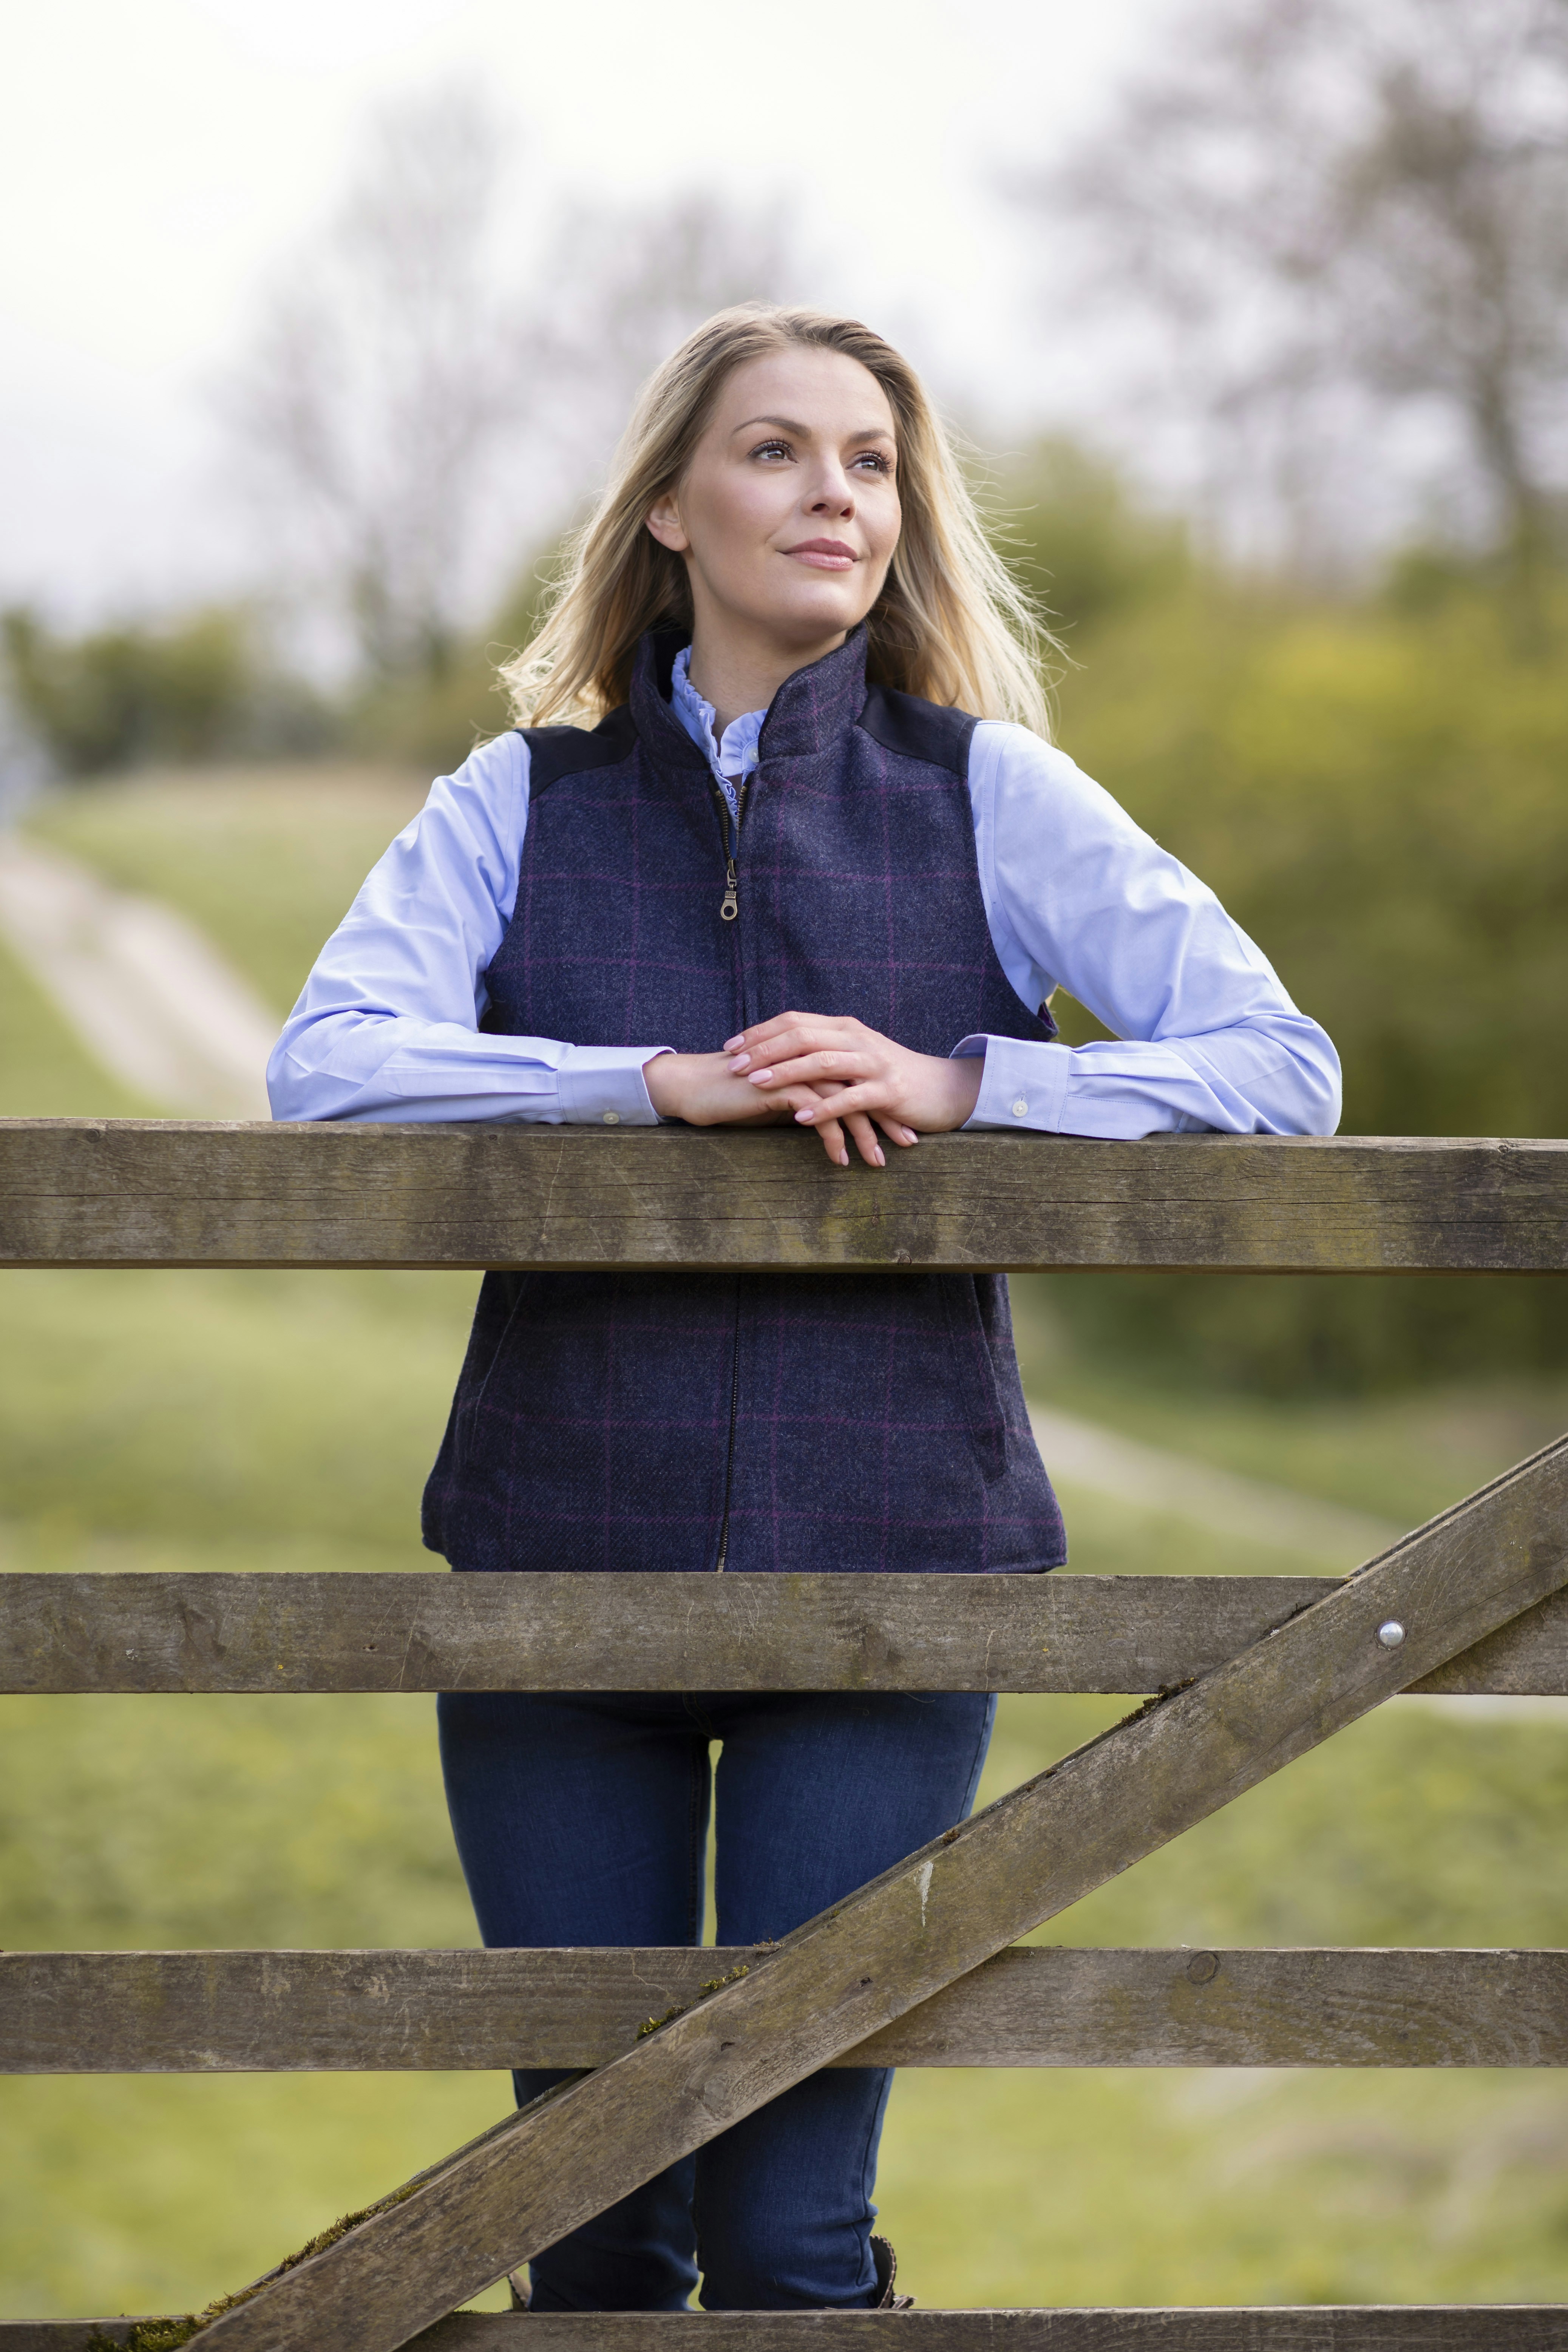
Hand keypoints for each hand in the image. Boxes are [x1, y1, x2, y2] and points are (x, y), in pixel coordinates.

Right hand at [642, 1047, 926, 1168]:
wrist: (696, 1088)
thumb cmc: (737, 1096)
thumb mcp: (782, 1099)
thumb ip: (809, 1101)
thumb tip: (832, 1119)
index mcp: (814, 1056)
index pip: (859, 1076)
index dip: (883, 1101)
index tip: (902, 1126)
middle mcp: (811, 1058)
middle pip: (862, 1086)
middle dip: (887, 1117)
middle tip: (908, 1143)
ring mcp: (798, 1069)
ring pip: (845, 1101)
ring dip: (865, 1134)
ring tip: (878, 1162)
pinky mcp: (783, 1086)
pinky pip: (818, 1115)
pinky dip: (833, 1139)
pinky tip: (841, 1160)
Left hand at [724, 1012, 983, 1164]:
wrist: (942, 1089)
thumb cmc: (891, 1076)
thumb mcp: (854, 1056)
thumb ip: (823, 1052)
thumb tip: (780, 1056)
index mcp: (845, 1028)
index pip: (794, 1022)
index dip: (760, 1033)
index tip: (731, 1046)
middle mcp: (857, 1039)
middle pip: (802, 1036)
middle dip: (764, 1050)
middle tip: (734, 1065)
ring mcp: (873, 1063)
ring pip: (823, 1062)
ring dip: (786, 1072)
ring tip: (756, 1085)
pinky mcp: (888, 1090)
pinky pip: (850, 1098)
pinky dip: (824, 1108)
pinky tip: (801, 1119)